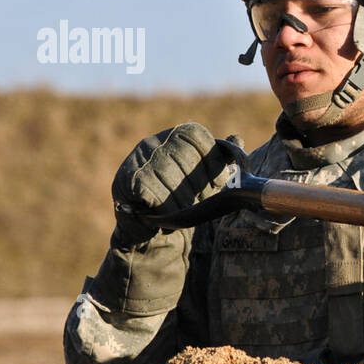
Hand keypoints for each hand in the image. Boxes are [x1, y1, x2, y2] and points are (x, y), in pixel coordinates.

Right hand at [111, 124, 233, 245]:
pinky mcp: (126, 180)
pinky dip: (165, 209)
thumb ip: (222, 160)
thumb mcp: (207, 179)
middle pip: (185, 159)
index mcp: (176, 136)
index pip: (198, 137)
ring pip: (170, 178)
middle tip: (198, 201)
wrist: (150, 227)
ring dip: (182, 202)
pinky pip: (153, 194)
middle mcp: (154, 141)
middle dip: (197, 187)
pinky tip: (164, 213)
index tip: (217, 184)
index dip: (212, 163)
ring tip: (181, 210)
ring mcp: (137, 159)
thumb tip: (237, 140)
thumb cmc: (183, 199)